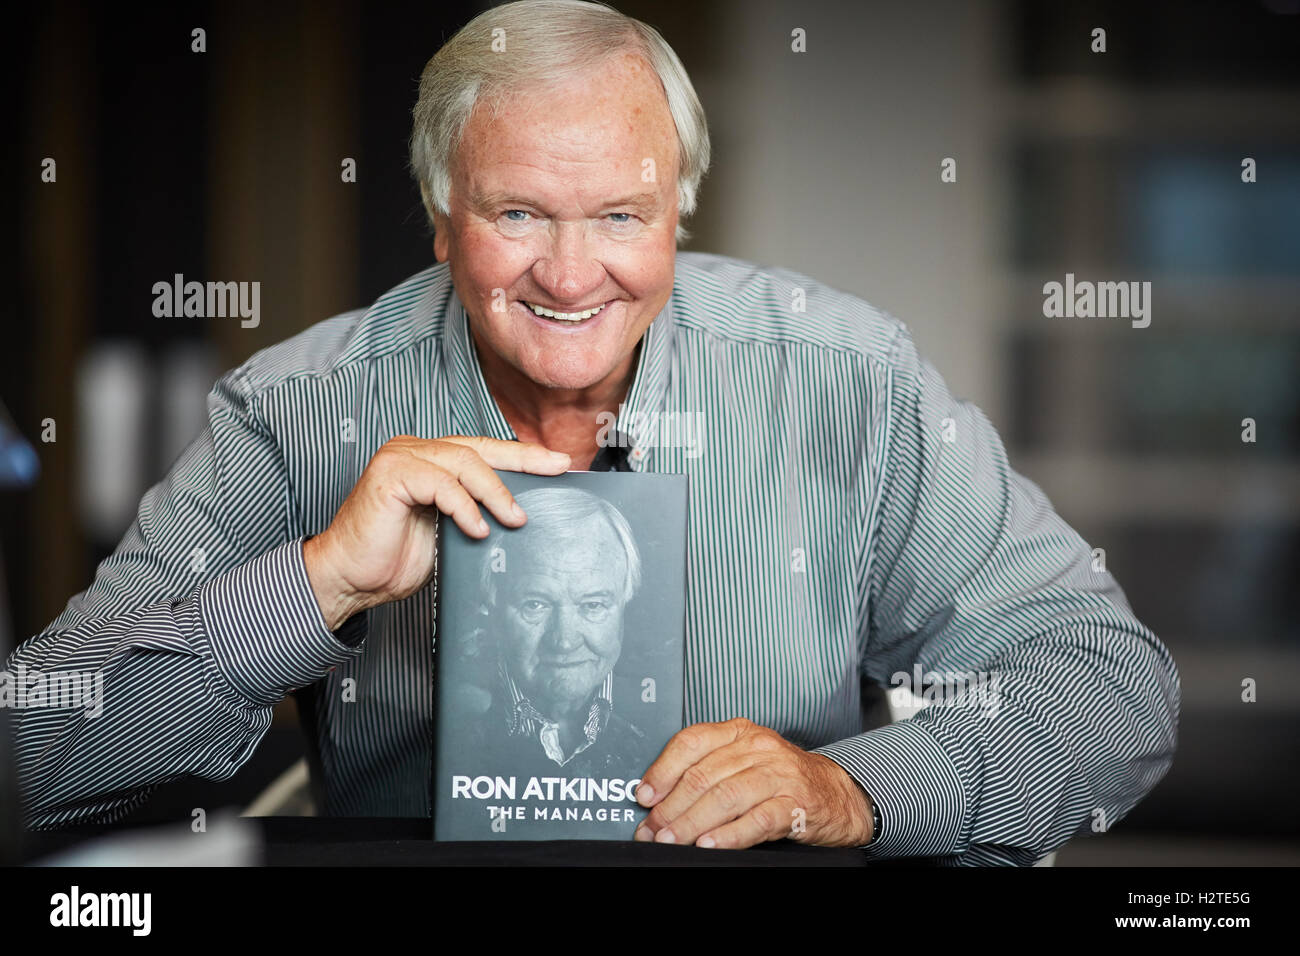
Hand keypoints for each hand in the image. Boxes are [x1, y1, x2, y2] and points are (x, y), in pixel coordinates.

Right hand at [303, 435, 569, 629]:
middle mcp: (415, 450)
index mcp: (431, 459)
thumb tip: (521, 515)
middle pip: (480, 447)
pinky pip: (440, 482)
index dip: (523, 456)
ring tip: (516, 519)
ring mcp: (401, 457)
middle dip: (524, 459)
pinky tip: (477, 530)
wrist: (349, 579)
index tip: (559, 465)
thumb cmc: (393, 560)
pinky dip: (463, 506)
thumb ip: (475, 514)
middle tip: (557, 469)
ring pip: (463, 461)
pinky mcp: (390, 474)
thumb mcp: (449, 533)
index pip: (485, 451)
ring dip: (495, 491)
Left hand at [632, 717, 874, 848]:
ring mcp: (779, 775)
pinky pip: (758, 819)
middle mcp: (758, 748)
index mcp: (739, 732)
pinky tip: (710, 845)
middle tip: (653, 829)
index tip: (644, 796)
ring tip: (673, 840)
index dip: (662, 771)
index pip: (691, 742)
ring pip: (726, 796)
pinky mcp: (796, 804)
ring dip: (692, 823)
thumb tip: (658, 796)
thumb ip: (708, 769)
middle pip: (703, 775)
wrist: (837, 793)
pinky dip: (730, 835)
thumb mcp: (745, 760)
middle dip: (671, 807)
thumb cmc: (782, 778)